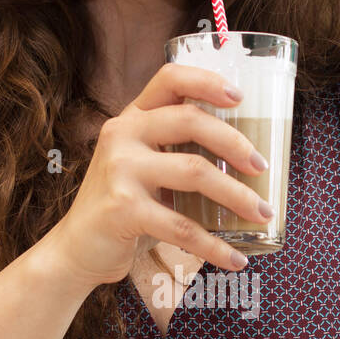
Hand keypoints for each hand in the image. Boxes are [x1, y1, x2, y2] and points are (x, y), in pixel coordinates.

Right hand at [42, 63, 274, 290]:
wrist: (76, 250)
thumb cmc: (123, 207)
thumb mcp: (143, 167)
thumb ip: (175, 151)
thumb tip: (245, 158)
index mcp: (131, 118)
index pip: (170, 79)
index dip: (208, 81)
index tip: (240, 98)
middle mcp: (122, 134)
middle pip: (191, 121)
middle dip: (235, 144)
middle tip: (262, 168)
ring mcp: (120, 170)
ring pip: (195, 172)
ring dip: (237, 196)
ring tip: (262, 213)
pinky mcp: (124, 209)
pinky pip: (182, 227)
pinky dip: (215, 246)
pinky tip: (235, 259)